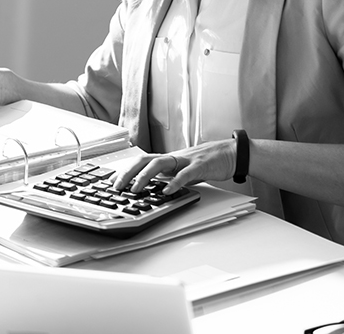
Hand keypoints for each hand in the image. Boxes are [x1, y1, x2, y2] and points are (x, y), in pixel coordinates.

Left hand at [112, 138, 237, 193]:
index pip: (141, 161)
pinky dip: (175, 182)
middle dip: (128, 172)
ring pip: (160, 164)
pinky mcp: (201, 165)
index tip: (111, 181)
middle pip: (144, 160)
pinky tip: (167, 191)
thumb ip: (169, 175)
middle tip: (116, 186)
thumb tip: (153, 186)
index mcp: (169, 159)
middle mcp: (174, 157)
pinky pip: (185, 173)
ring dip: (145, 176)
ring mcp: (186, 160)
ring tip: (135, 189)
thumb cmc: (208, 162)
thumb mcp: (184, 169)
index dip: (125, 170)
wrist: (232, 153)